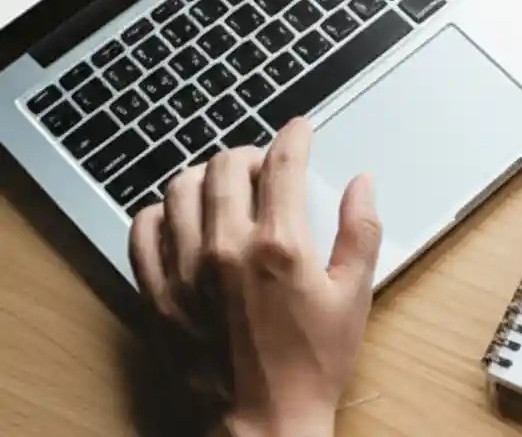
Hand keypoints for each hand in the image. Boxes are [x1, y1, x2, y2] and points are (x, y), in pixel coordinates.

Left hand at [128, 118, 382, 436]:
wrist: (262, 425)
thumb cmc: (311, 367)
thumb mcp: (354, 296)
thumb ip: (361, 231)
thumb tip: (362, 184)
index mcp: (280, 246)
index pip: (282, 162)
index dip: (295, 135)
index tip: (301, 129)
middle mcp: (226, 249)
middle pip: (226, 166)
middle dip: (251, 152)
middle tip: (266, 164)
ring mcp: (185, 271)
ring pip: (180, 189)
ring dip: (205, 175)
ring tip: (223, 187)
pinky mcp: (156, 295)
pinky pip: (143, 231)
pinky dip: (161, 213)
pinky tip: (181, 219)